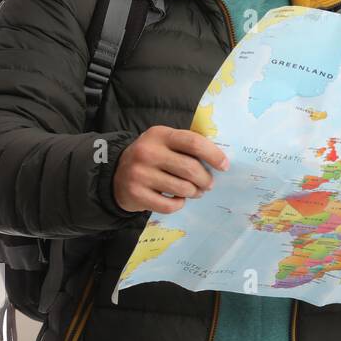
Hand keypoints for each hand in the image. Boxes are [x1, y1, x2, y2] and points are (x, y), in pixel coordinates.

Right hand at [113, 126, 229, 214]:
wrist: (116, 173)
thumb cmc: (152, 157)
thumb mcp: (165, 142)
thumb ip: (187, 146)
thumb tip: (220, 160)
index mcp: (160, 135)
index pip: (193, 142)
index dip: (213, 155)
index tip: (224, 166)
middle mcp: (148, 152)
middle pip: (190, 168)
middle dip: (206, 179)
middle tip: (208, 184)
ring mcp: (140, 174)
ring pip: (183, 188)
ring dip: (194, 192)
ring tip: (194, 191)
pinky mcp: (136, 194)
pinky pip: (170, 205)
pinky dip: (179, 204)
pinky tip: (178, 199)